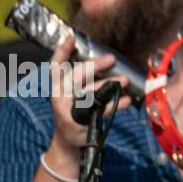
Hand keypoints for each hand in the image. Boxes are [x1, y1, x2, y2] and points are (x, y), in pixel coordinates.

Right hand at [47, 35, 131, 161]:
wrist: (69, 142)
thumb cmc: (74, 111)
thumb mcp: (72, 94)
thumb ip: (82, 78)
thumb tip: (104, 59)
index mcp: (57, 87)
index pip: (55, 67)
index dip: (61, 52)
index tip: (71, 39)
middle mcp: (60, 97)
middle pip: (74, 77)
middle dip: (93, 66)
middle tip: (112, 58)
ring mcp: (68, 111)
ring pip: (89, 93)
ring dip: (109, 85)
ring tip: (125, 80)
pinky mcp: (80, 124)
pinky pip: (101, 111)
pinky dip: (116, 104)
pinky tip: (127, 99)